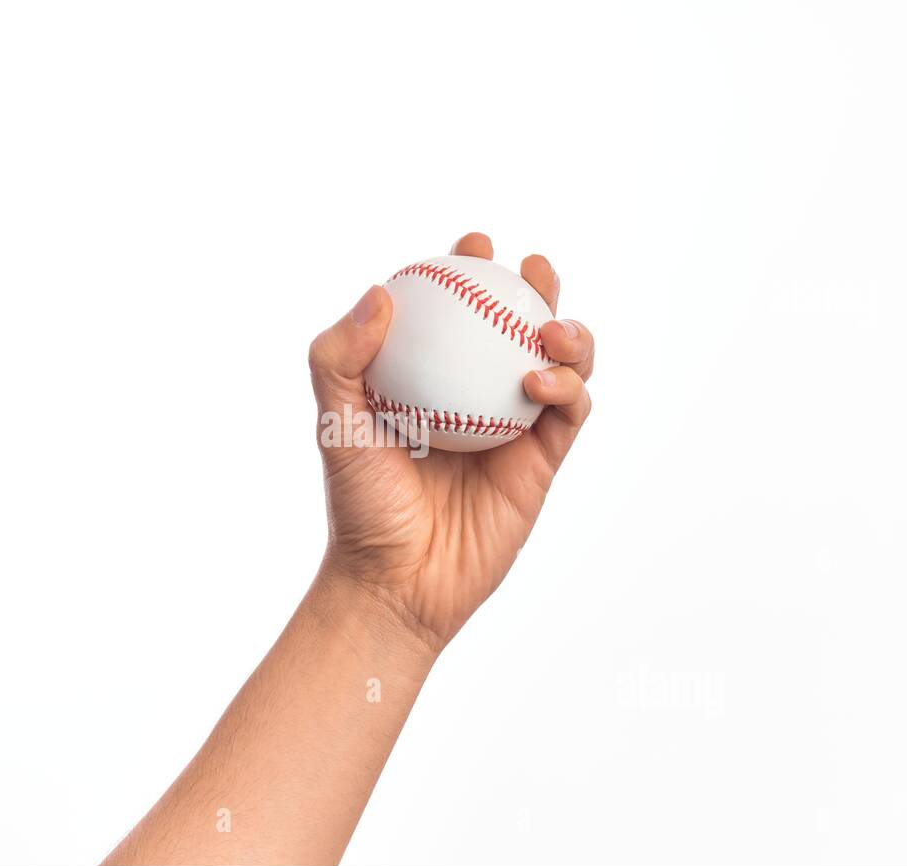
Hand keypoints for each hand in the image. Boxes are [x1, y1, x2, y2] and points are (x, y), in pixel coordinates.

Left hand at [308, 231, 593, 652]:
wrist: (395, 580)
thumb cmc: (360, 503)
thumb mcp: (335, 424)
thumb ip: (340, 358)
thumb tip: (380, 292)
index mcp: (432, 379)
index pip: (457, 313)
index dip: (470, 270)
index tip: (472, 245)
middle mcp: (477, 396)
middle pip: (520, 327)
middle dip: (535, 285)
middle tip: (528, 266)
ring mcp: (515, 429)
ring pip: (562, 363)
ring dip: (569, 331)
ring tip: (549, 323)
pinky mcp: (543, 463)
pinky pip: (571, 413)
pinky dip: (568, 386)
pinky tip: (539, 378)